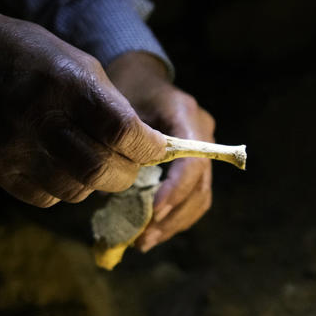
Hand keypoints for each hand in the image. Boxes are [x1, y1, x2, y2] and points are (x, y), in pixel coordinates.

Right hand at [0, 9, 166, 206]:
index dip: (147, 148)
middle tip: (128, 165)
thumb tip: (148, 149)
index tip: (155, 149)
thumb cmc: (38, 60)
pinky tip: (60, 166)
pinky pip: (47, 199)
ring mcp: (15, 148)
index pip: (122, 132)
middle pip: (101, 171)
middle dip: (126, 173)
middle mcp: (39, 119)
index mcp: (68, 87)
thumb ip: (115, 108)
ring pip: (76, 192)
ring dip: (95, 183)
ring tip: (93, 162)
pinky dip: (64, 188)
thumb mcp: (84, 66)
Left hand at [107, 52, 215, 251]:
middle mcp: (204, 133)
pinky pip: (194, 197)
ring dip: (174, 224)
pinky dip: (174, 217)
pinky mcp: (196, 164)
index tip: (153, 212)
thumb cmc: (122, 88)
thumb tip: (111, 189)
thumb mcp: (116, 108)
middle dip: (172, 217)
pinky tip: (151, 231)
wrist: (139, 74)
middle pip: (200, 187)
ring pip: (200, 198)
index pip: (192, 163)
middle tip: (144, 238)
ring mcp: (205, 149)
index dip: (174, 192)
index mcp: (186, 116)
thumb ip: (120, 143)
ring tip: (145, 241)